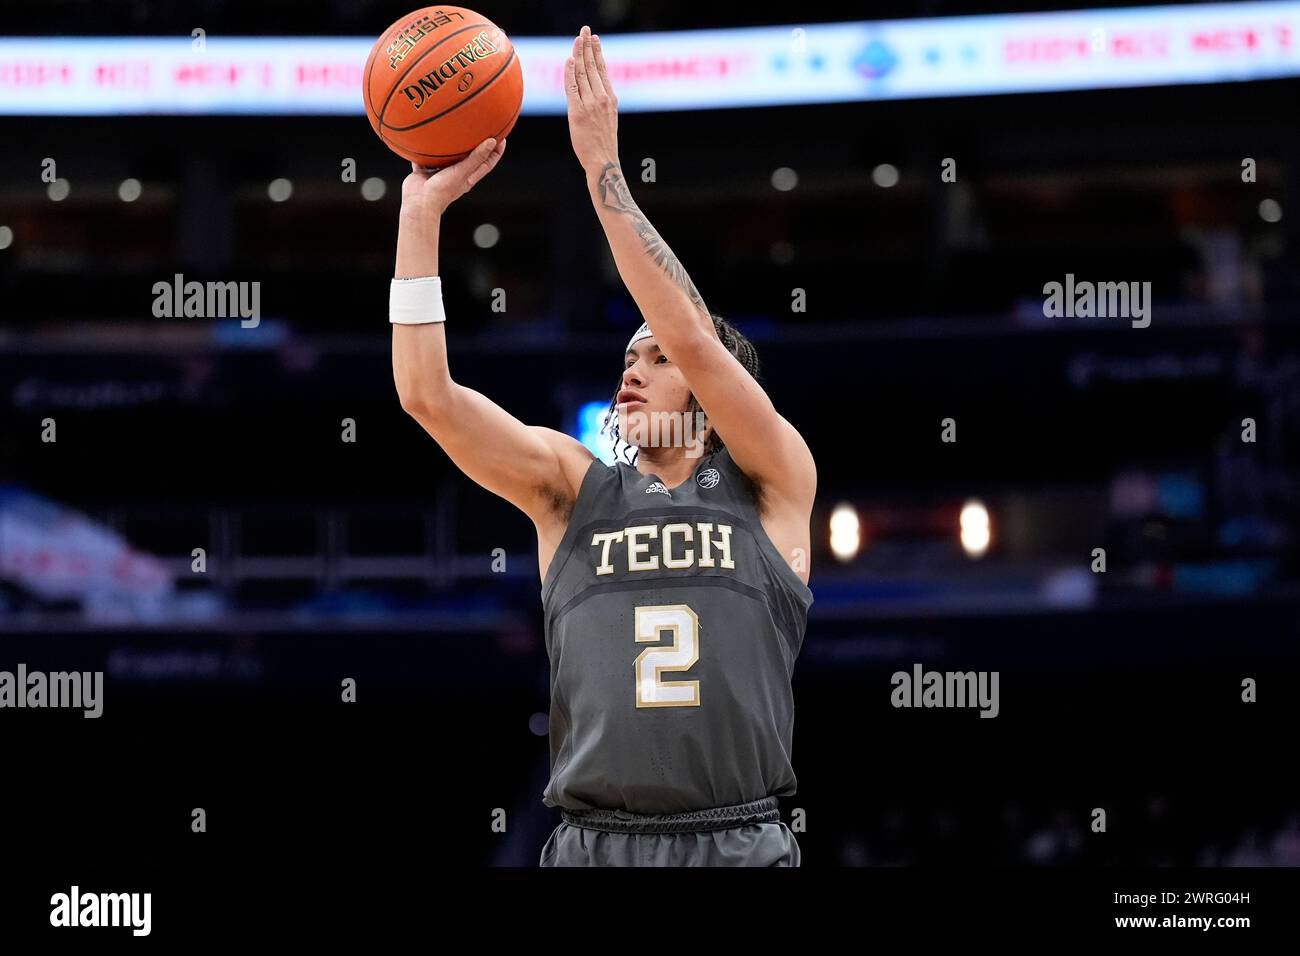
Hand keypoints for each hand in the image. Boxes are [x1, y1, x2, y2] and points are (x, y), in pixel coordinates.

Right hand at [401, 137, 505, 220]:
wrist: (419, 201)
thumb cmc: (444, 189)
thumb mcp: (463, 171)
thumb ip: (477, 157)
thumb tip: (492, 142)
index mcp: (468, 177)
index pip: (487, 162)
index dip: (496, 151)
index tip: (502, 137)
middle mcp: (456, 174)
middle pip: (469, 157)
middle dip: (475, 143)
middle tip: (480, 127)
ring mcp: (440, 172)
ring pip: (447, 155)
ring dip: (449, 144)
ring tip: (452, 127)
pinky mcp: (425, 170)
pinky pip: (426, 156)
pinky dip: (426, 147)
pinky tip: (424, 134)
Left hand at [565, 25, 619, 175]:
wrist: (603, 161)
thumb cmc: (603, 144)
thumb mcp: (608, 119)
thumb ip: (601, 103)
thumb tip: (593, 92)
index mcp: (611, 99)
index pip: (603, 70)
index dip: (598, 53)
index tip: (594, 39)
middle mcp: (602, 98)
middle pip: (593, 67)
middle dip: (588, 47)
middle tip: (585, 30)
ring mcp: (591, 104)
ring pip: (584, 74)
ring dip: (579, 54)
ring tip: (578, 39)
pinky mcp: (579, 112)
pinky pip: (573, 88)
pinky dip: (571, 73)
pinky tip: (570, 60)